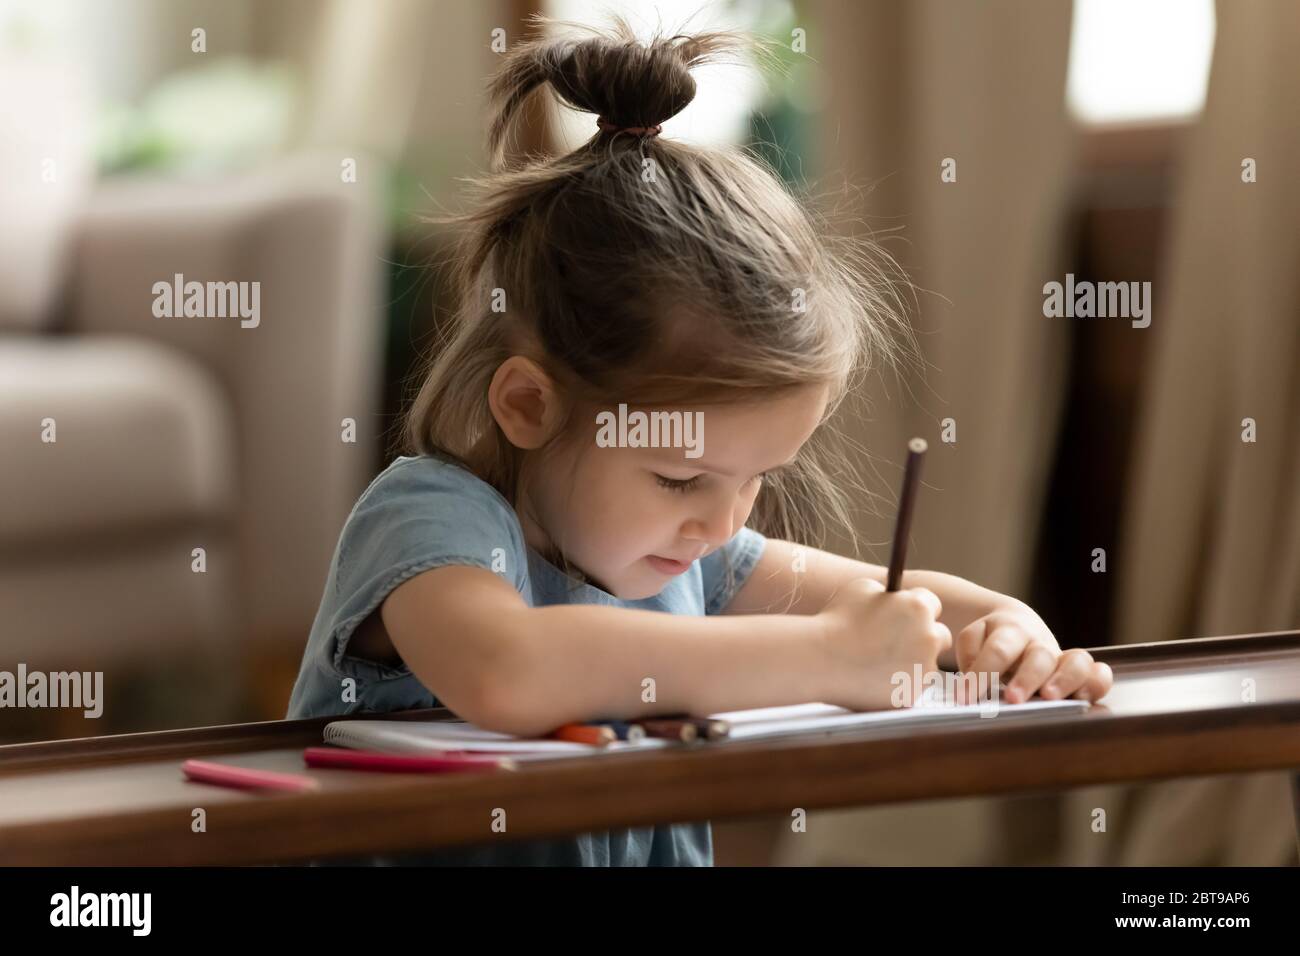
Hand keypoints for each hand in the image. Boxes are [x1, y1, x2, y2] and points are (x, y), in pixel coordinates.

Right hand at [817, 578, 952, 710]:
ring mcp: (922, 669)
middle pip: (940, 635)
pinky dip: (900, 683)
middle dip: (924, 636)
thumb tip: (896, 597)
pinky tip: (876, 677)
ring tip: (881, 661)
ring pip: (927, 663)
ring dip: (913, 661)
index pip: (933, 604)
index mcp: (918, 608)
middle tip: (898, 640)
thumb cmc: (837, 620)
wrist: (821, 660)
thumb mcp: (861, 588)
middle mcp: (928, 637)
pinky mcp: (911, 694)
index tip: (903, 616)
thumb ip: (888, 592)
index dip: (917, 609)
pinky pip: (912, 686)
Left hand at [953, 602, 1111, 703]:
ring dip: (1065, 681)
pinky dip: (1096, 683)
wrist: (1016, 626)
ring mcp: (1062, 656)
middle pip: (1039, 656)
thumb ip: (971, 656)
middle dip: (1027, 678)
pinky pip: (1098, 674)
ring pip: (1076, 662)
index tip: (965, 697)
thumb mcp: (974, 640)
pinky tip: (1083, 698)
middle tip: (1012, 698)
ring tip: (1050, 698)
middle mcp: (1039, 642)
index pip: (998, 649)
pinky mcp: (1080, 673)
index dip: (982, 673)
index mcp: (1010, 630)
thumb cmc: (990, 640)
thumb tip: (974, 683)